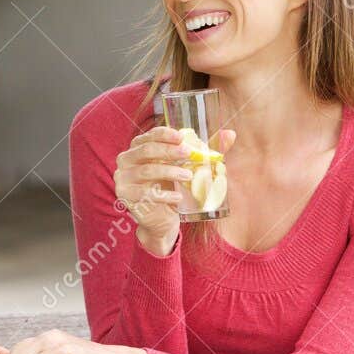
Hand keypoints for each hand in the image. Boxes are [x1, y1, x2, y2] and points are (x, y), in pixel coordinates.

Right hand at [114, 125, 234, 253]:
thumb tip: (231, 134)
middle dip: (168, 150)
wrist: (161, 219)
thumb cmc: (172, 187)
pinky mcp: (126, 196)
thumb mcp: (186, 167)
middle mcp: (126, 160)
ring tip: (188, 176)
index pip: (149, 136)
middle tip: (188, 154)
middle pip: (147, 150)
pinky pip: (144, 193)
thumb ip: (206, 150)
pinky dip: (164, 195)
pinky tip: (178, 198)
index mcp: (138, 148)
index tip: (182, 137)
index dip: (164, 134)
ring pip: (147, 170)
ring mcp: (123, 178)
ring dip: (169, 171)